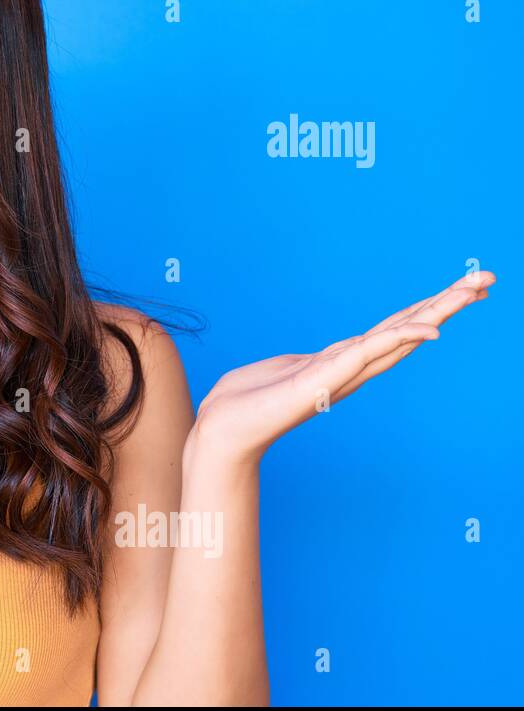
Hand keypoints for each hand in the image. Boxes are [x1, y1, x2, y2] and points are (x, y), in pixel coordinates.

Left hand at [187, 271, 495, 467]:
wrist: (221, 431)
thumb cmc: (245, 401)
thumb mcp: (285, 370)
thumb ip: (310, 364)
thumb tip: (320, 361)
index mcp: (342, 362)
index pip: (394, 330)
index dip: (429, 308)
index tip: (464, 288)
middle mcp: (350, 369)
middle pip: (409, 329)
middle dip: (449, 303)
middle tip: (489, 279)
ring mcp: (340, 375)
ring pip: (399, 337)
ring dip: (438, 311)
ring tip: (474, 290)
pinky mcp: (322, 382)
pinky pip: (366, 355)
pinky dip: (399, 340)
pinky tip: (431, 330)